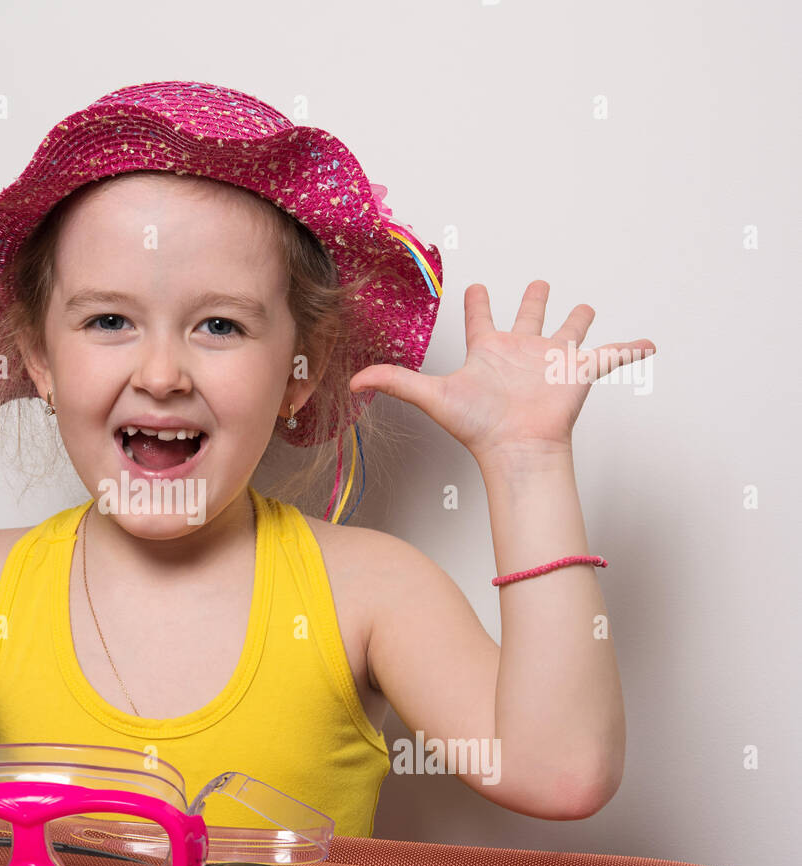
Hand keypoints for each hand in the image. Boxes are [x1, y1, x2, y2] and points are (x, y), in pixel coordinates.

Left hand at [348, 280, 655, 460]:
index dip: (479, 302)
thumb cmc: (477, 425)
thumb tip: (351, 381)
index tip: (478, 286)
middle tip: (538, 284)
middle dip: (534, 300)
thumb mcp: (431, 395)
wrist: (515, 448)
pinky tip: (648, 343)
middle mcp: (522, 353)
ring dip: (579, 319)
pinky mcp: (579, 372)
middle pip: (529, 318)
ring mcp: (552, 362)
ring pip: (570, 331)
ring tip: (585, 307)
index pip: (482, 320)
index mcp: (490, 352)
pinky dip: (631, 349)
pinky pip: (611, 356)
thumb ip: (394, 382)